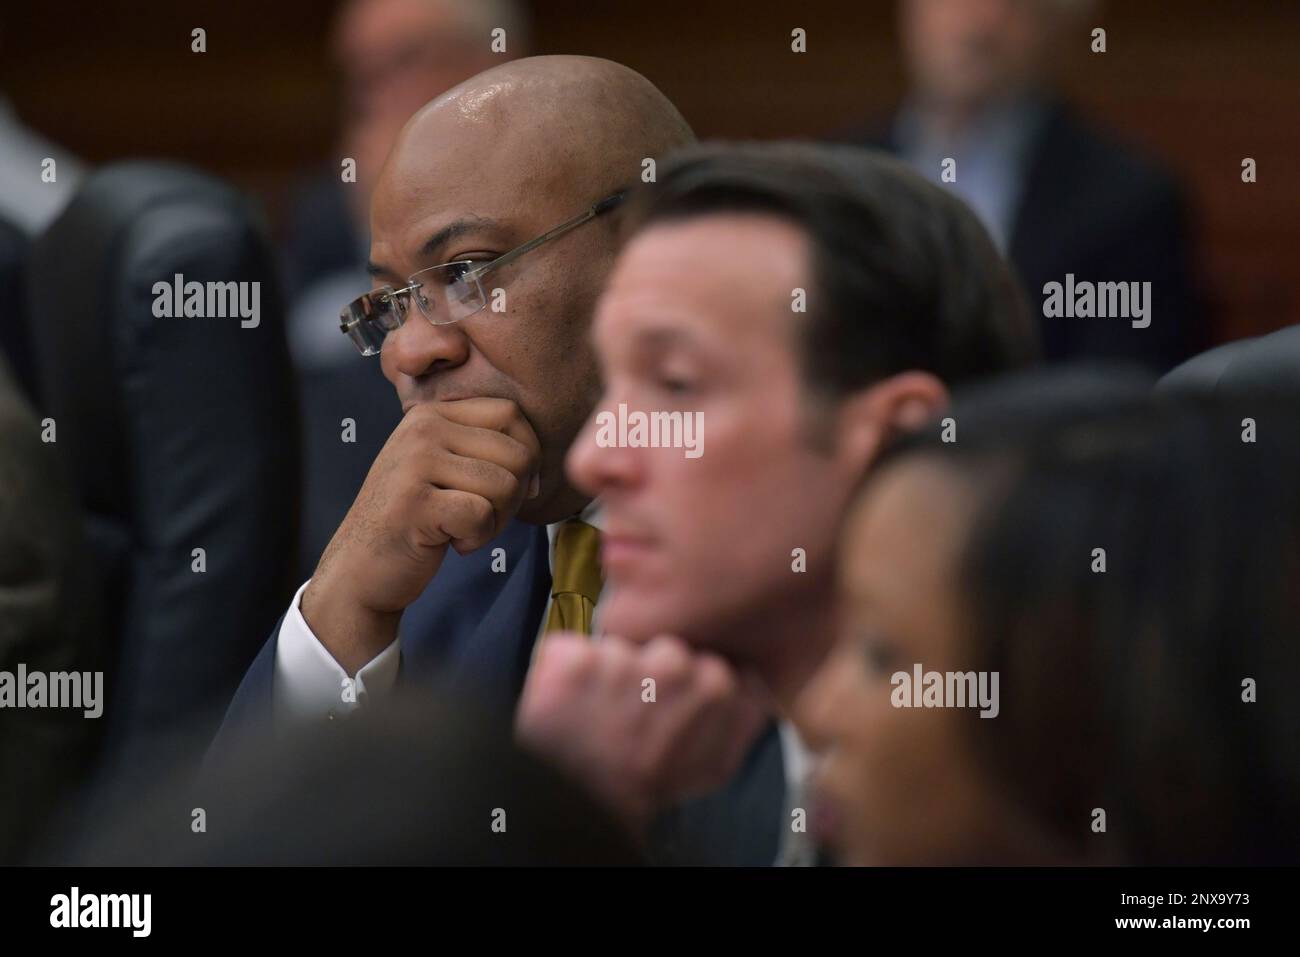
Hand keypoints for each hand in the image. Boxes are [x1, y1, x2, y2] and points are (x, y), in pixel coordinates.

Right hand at [302, 398, 540, 673]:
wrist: (360, 567)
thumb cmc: (414, 520)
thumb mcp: (444, 467)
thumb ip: (484, 449)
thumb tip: (539, 461)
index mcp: (432, 413)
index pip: (511, 414)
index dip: (528, 454)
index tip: (512, 488)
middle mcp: (422, 429)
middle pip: (517, 453)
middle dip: (514, 496)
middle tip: (481, 516)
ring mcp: (415, 464)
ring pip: (505, 484)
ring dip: (495, 520)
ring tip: (461, 527)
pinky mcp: (414, 504)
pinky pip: (482, 515)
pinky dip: (476, 538)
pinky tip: (450, 540)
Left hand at [515, 633, 770, 828]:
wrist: (589, 808)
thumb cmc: (653, 788)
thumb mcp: (716, 765)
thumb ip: (744, 716)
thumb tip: (756, 682)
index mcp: (718, 683)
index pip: (703, 654)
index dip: (683, 678)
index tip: (670, 703)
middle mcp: (674, 664)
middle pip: (660, 647)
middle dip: (648, 671)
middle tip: (633, 715)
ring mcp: (621, 659)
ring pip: (615, 648)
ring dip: (605, 673)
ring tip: (601, 716)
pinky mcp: (572, 661)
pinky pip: (566, 651)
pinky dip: (564, 674)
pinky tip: (571, 707)